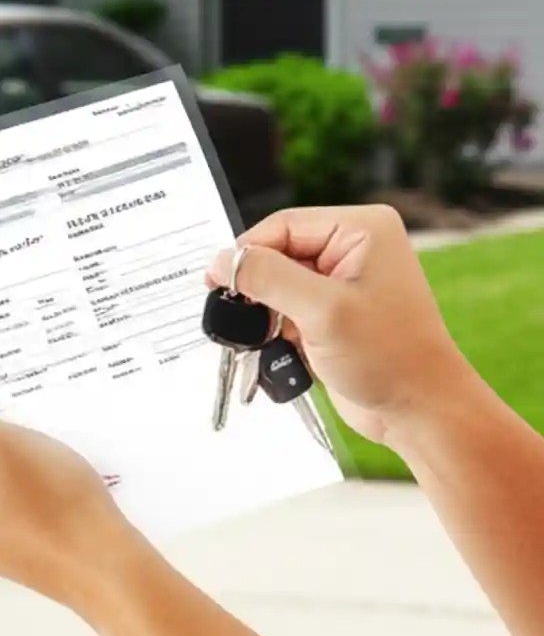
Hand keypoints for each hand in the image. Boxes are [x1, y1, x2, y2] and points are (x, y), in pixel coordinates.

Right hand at [208, 204, 470, 442]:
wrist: (417, 410)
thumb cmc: (392, 358)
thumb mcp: (322, 311)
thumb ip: (267, 278)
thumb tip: (223, 261)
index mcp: (362, 229)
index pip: (283, 225)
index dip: (247, 252)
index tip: (217, 281)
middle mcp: (354, 248)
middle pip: (278, 252)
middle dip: (257, 285)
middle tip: (236, 313)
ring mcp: (343, 281)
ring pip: (278, 282)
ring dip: (265, 310)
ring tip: (265, 334)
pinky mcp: (333, 311)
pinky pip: (287, 307)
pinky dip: (275, 326)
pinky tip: (284, 346)